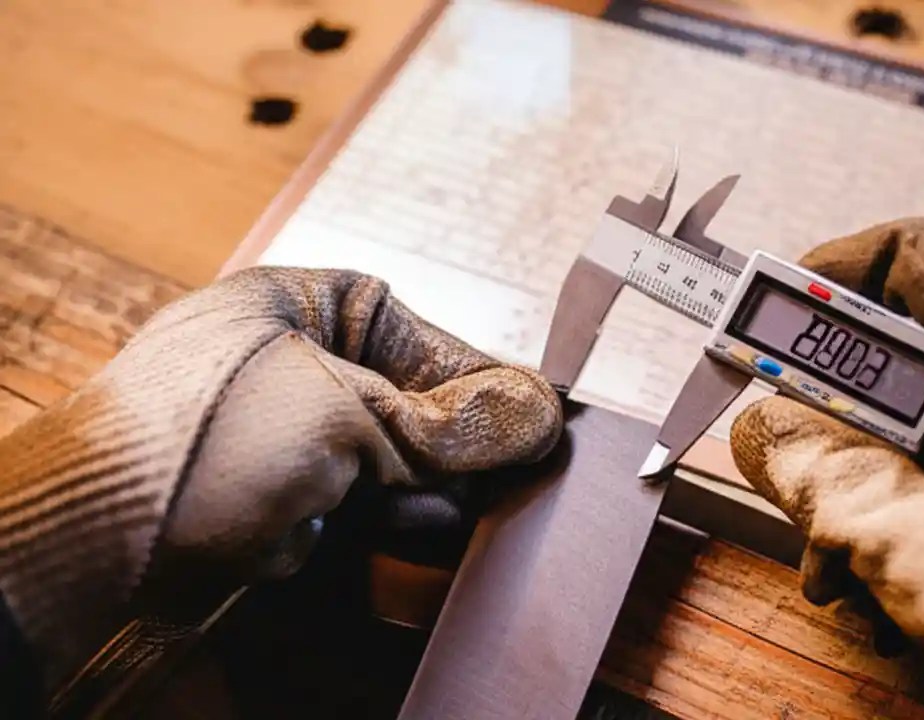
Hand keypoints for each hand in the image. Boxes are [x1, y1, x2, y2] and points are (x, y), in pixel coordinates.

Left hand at [0, 267, 561, 697]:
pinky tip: (390, 533)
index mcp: (320, 306)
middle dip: (456, 456)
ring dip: (424, 498)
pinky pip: (371, 506)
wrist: (96, 539)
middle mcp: (314, 362)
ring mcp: (301, 430)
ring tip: (416, 512)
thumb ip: (447, 422)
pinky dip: (387, 525)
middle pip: (428, 409)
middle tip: (490, 483)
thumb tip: (542, 412)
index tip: (542, 433)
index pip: (440, 346)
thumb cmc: (202, 439)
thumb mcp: (342, 413)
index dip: (491, 392)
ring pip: (405, 466)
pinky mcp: (290, 492)